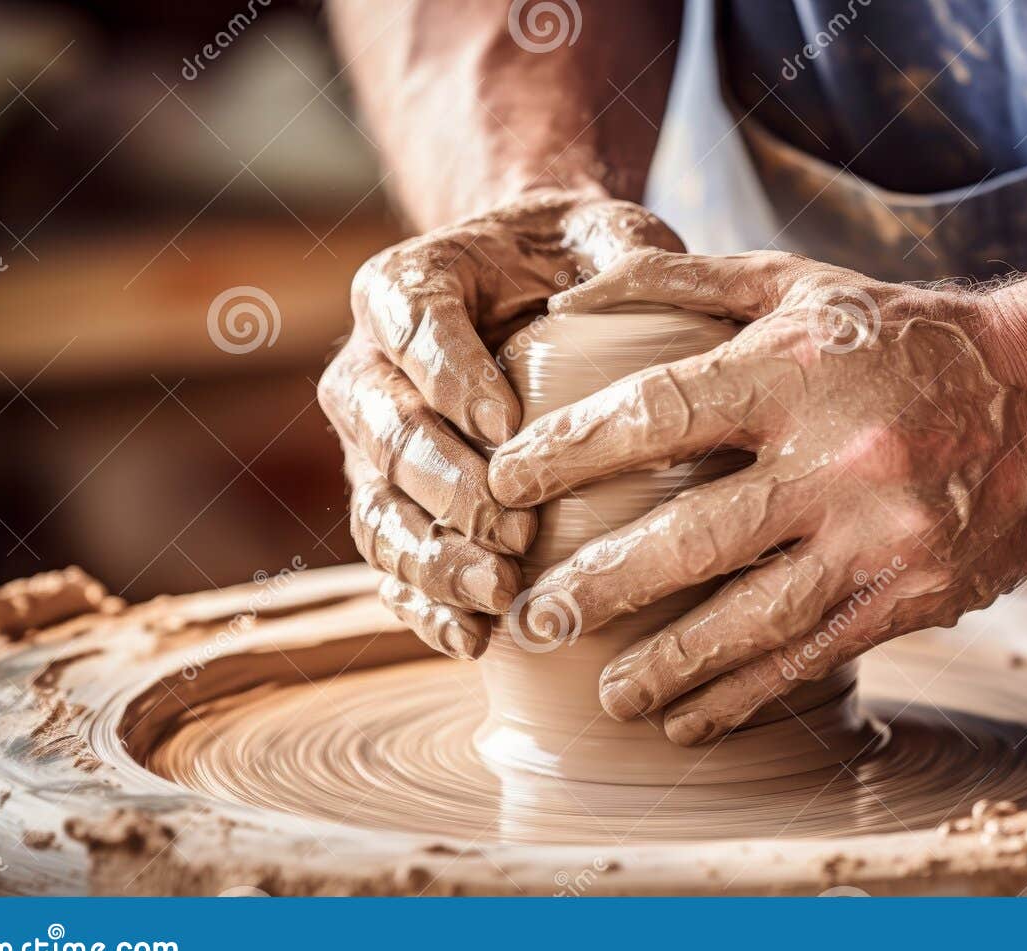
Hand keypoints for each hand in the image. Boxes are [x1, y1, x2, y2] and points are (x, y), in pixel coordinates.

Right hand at [319, 192, 682, 657]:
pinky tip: (472, 640)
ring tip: (497, 593)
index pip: (412, 322)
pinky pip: (392, 562)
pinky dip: (425, 605)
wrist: (538, 292)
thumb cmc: (576, 261)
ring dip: (432, 558)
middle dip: (445, 486)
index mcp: (408, 284)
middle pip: (385, 428)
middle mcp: (371, 365)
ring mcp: (375, 444)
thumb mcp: (606, 233)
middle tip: (512, 529)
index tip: (505, 424)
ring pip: (378, 506)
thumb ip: (626, 250)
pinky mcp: (396, 505)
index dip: (448, 375)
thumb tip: (655, 300)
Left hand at [486, 248, 1026, 744]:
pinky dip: (744, 694)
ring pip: (753, 620)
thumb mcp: (800, 286)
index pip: (658, 413)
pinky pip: (813, 655)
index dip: (571, 450)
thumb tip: (573, 290)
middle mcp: (838, 459)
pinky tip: (688, 719)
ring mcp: (880, 538)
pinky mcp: (915, 596)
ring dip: (668, 667)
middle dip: (600, 588)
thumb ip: (685, 283)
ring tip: (606, 695)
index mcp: (797, 371)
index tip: (505, 483)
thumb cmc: (905, 339)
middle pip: (693, 537)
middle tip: (531, 619)